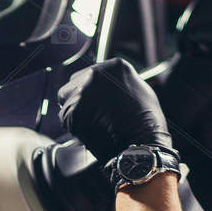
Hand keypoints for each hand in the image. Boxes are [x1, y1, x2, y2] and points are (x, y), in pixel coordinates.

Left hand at [56, 58, 173, 161]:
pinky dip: (73, 127)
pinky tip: (89, 132)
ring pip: (65, 100)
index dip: (89, 92)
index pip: (89, 74)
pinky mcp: (75, 110)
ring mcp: (84, 92)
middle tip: (91, 116)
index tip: (93, 103)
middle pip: (73, 84)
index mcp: (114, 66)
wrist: (142, 143)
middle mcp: (96, 74)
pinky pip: (64, 118)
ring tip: (91, 125)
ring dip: (73, 113)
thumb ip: (120, 84)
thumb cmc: (147, 123)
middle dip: (78, 100)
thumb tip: (109, 86)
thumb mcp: (140, 91)